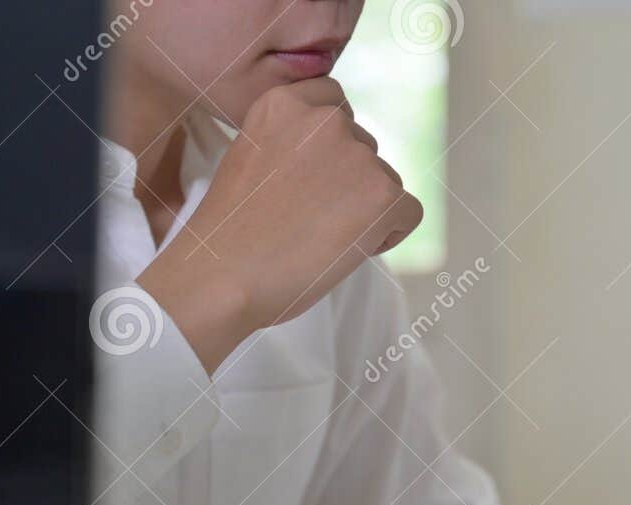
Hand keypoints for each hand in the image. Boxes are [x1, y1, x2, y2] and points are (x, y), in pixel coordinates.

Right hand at [138, 78, 422, 371]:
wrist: (222, 276)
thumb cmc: (231, 231)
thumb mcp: (254, 156)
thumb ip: (294, 141)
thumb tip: (338, 157)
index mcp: (285, 102)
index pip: (335, 104)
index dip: (329, 148)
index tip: (306, 179)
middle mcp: (325, 119)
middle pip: (363, 147)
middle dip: (347, 182)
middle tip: (306, 218)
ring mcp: (357, 155)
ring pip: (385, 181)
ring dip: (364, 210)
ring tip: (317, 236)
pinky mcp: (383, 194)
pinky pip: (408, 212)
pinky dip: (387, 235)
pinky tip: (345, 250)